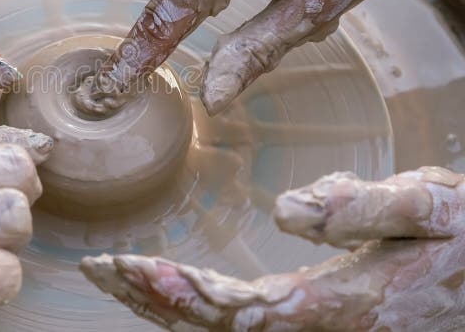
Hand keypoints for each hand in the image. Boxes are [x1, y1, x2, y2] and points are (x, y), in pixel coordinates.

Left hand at [81, 166, 464, 330]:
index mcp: (343, 306)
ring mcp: (323, 330)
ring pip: (228, 331)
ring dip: (168, 307)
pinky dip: (201, 308)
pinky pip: (250, 322)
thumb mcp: (433, 210)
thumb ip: (363, 210)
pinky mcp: (326, 320)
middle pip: (219, 329)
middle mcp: (324, 329)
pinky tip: (179, 293)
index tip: (124, 267)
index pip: (240, 309)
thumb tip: (284, 211)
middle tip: (99, 269)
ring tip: (120, 280)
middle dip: (152, 299)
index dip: (178, 294)